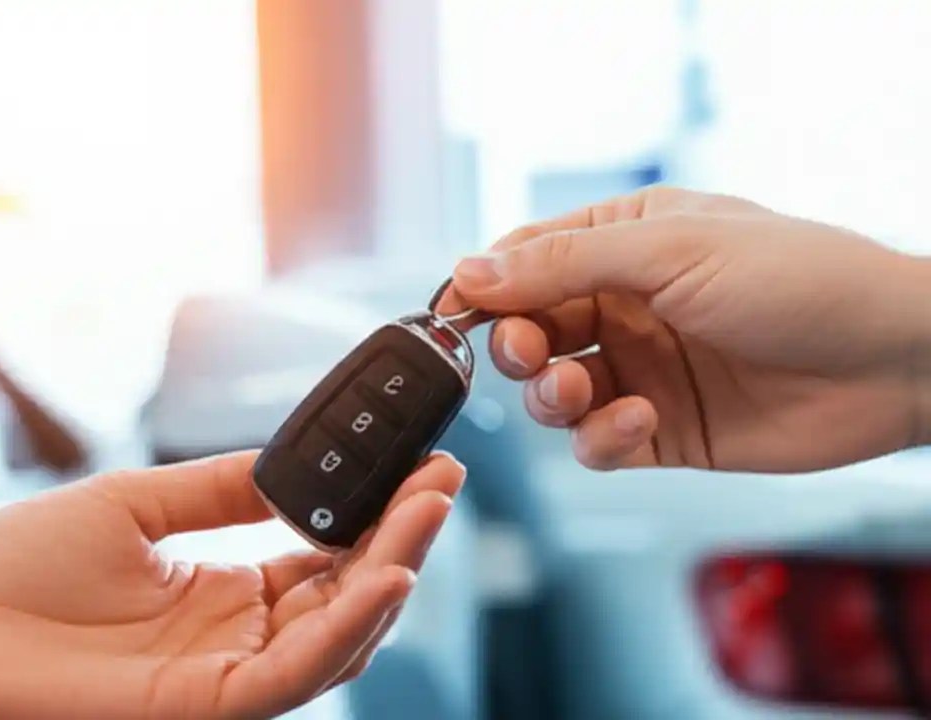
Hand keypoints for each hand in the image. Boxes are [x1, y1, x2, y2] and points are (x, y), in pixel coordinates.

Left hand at [0, 451, 463, 719]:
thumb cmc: (10, 573)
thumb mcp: (134, 506)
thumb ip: (218, 491)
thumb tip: (291, 462)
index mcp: (218, 593)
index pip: (322, 560)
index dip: (374, 520)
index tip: (416, 468)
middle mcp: (232, 638)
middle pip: (344, 599)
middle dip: (401, 541)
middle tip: (442, 482)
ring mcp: (221, 676)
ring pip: (334, 638)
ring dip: (390, 575)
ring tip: (428, 511)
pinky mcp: (203, 706)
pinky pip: (293, 673)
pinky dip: (346, 628)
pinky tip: (383, 575)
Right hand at [441, 185, 930, 471]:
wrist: (894, 362)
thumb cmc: (801, 280)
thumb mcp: (671, 252)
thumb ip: (564, 265)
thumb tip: (469, 271)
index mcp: (628, 240)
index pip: (528, 259)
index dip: (485, 286)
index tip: (452, 313)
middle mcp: (628, 305)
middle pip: (530, 328)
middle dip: (517, 344)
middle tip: (529, 353)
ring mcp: (644, 369)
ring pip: (554, 392)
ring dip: (552, 396)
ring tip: (580, 393)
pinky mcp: (664, 431)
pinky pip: (599, 442)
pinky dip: (601, 438)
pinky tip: (636, 424)